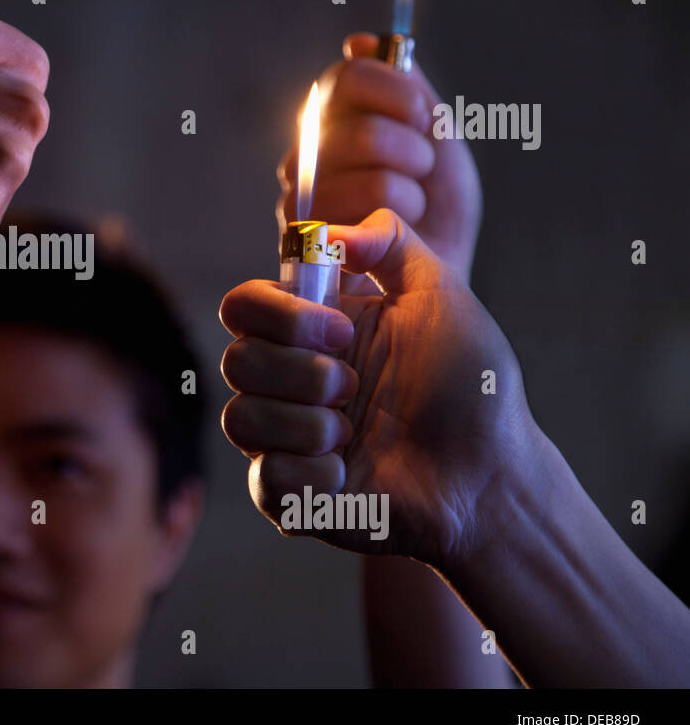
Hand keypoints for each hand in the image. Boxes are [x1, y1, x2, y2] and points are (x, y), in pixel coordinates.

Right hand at [219, 209, 540, 570]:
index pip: (243, 305)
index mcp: (311, 330)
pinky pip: (263, 479)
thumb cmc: (469, 388)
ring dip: (308, 426)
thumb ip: (389, 240)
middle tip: (356, 387)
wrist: (488, 475)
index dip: (278, 316)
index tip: (341, 332)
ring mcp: (284, 437)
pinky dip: (314, 477)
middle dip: (302, 374)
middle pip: (235, 361)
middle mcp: (289, 380)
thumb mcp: (440, 293)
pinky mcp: (288, 493)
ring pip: (240, 420)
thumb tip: (328, 232)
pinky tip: (351, 475)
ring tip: (356, 436)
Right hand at [278, 33, 480, 280]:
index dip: (392, 91)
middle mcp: (308, 154)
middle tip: (422, 173)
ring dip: (404, 188)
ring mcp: (299, 195)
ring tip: (411, 210)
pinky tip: (390, 237)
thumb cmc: (439, 216)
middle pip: (351, 124)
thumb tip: (361, 39)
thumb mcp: (439, 141)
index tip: (425, 117)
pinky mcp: (297, 237)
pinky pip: (351, 203)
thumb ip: (406, 89)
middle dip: (409, 150)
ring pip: (352, 162)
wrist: (439, 281)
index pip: (346, 78)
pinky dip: (390, 218)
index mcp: (336, 121)